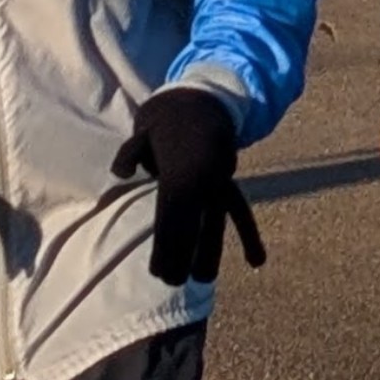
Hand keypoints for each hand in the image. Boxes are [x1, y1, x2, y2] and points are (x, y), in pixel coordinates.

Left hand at [111, 85, 265, 284]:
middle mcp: (203, 183)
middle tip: (172, 283)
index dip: (166, 247)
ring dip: (211, 252)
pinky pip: (239, 211)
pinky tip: (258, 261)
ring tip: (204, 279)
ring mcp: (219, 183)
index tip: (159, 272)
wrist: (201, 97)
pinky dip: (248, 234)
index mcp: (179, 173)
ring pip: (216, 224)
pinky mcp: (228, 182)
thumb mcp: (143, 130)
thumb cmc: (165, 116)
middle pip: (192, 227)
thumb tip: (121, 174)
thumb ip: (131, 154)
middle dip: (182, 256)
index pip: (171, 219)